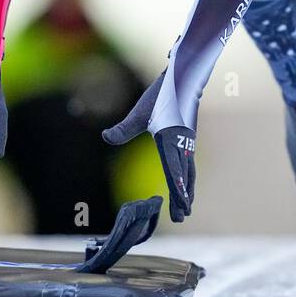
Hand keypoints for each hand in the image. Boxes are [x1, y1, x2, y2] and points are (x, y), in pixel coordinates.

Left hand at [101, 71, 196, 221]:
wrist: (182, 79)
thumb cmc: (160, 96)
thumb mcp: (139, 112)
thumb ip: (123, 128)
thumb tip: (105, 137)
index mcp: (170, 139)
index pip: (174, 170)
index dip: (177, 190)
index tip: (180, 205)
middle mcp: (182, 144)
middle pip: (184, 176)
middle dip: (183, 198)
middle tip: (182, 218)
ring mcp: (188, 143)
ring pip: (190, 172)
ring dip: (188, 191)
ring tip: (186, 209)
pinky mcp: (188, 140)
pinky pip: (190, 165)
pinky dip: (189, 179)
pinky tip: (187, 187)